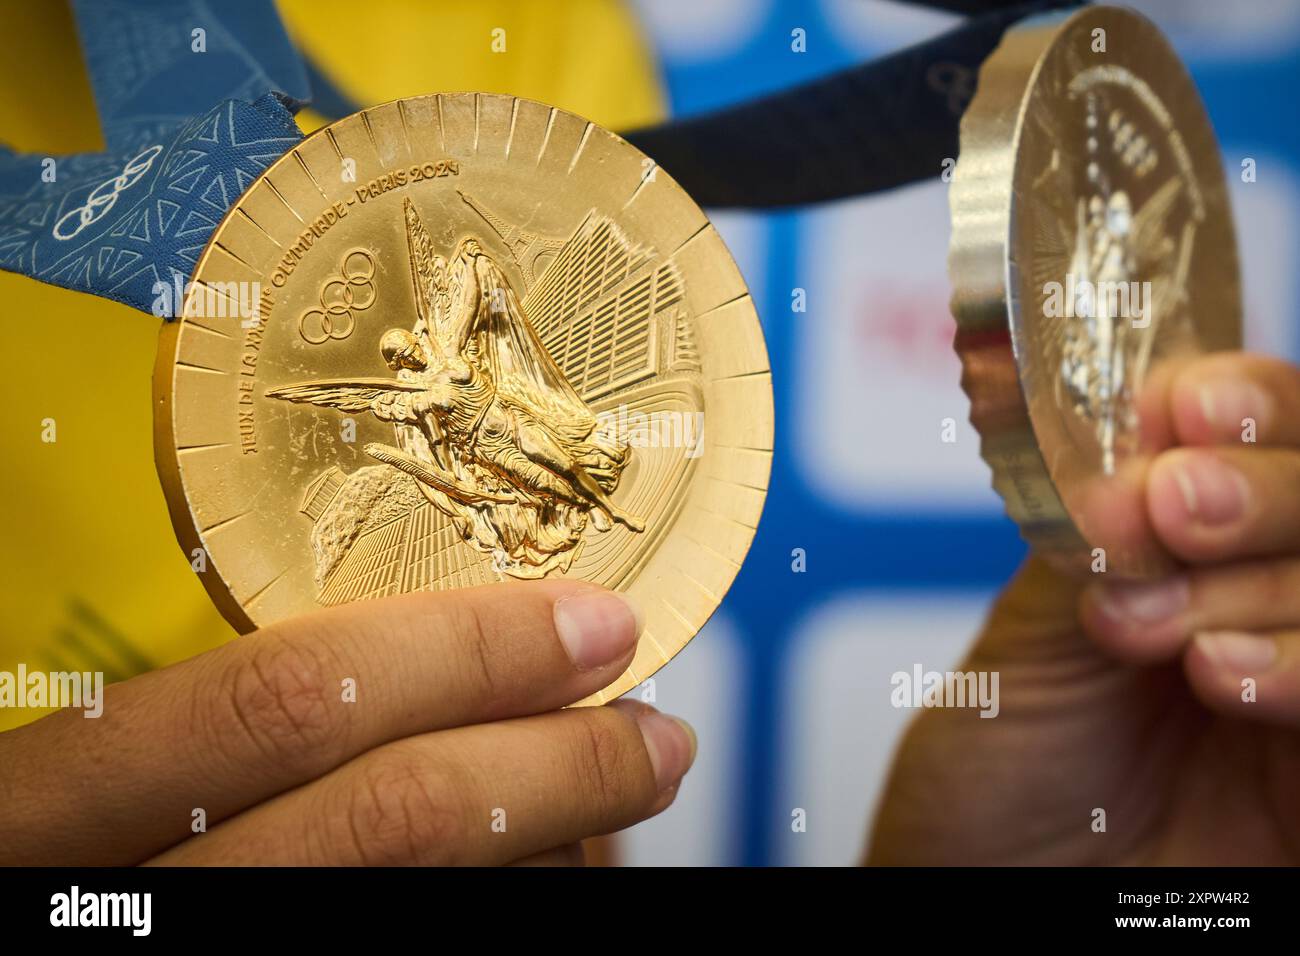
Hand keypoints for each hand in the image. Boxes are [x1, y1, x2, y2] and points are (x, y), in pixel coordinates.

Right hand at [0, 580, 694, 864]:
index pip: (283, 704)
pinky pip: (425, 943)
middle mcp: (132, 908)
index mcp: (49, 812)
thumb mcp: (73, 770)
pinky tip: (539, 864)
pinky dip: (506, 895)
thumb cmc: (55, 842)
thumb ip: (202, 717)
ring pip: (430, 900)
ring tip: (610, 800)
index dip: (464, 652)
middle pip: (396, 823)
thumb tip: (413, 648)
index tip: (589, 618)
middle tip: (654, 732)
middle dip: (559, 765)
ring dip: (553, 844)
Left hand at [869, 352, 1299, 864]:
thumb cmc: (995, 773)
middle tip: (1174, 507)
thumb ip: (1098, 538)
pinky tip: (1224, 673)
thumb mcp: (1030, 634)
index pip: (1263, 438)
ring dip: (1265, 584)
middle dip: (1260, 486)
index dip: (1246, 404)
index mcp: (1192, 551)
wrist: (982, 890)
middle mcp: (1265, 603)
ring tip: (1154, 628)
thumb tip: (1149, 450)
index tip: (1187, 409)